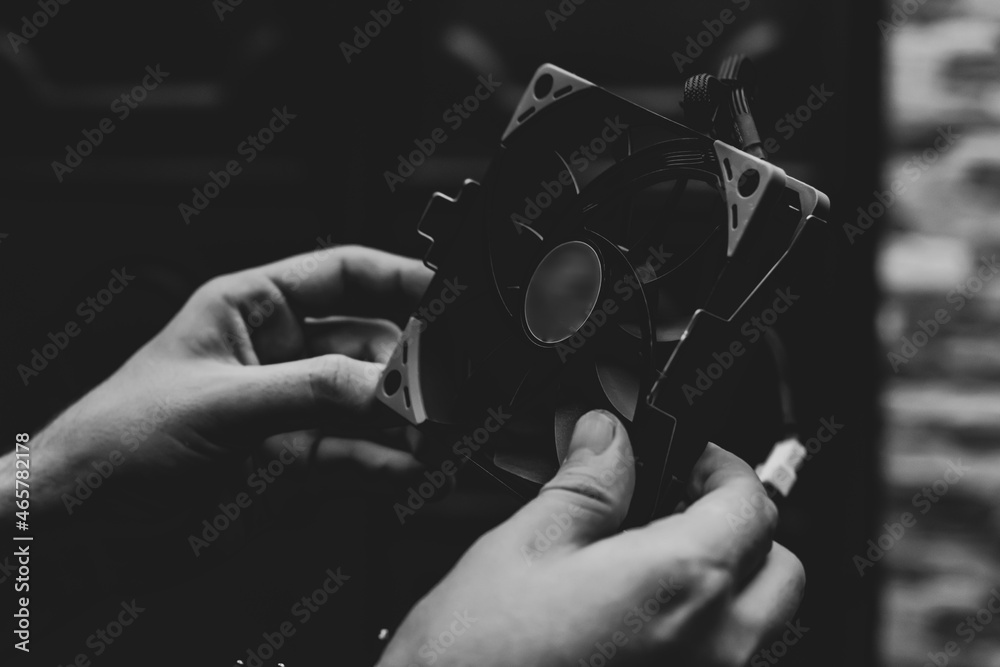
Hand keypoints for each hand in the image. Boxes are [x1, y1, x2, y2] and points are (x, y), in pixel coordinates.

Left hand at [1, 245, 432, 580]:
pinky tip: (403, 467)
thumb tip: (390, 385)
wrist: (80, 526)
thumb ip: (312, 392)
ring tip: (432, 433)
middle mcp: (278, 354)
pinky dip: (384, 461)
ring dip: (402, 419)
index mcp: (251, 309)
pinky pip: (355, 454)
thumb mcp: (220, 403)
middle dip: (406, 364)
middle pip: (367, 343)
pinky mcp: (293, 462)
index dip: (398, 277)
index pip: (342, 275)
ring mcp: (290, 409)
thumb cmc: (116, 440)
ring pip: (367, 403)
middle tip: (440, 386)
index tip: (447, 292)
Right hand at [378, 410, 804, 666]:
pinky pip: (725, 662)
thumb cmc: (476, 658)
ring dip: (730, 582)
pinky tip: (641, 616)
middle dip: (742, 527)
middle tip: (682, 506)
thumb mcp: (526, 545)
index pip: (751, 504)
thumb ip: (587, 484)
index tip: (689, 458)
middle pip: (780, 570)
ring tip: (656, 561)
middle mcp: (713, 647)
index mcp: (681, 584)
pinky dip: (704, 629)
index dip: (721, 467)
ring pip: (761, 625)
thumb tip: (608, 437)